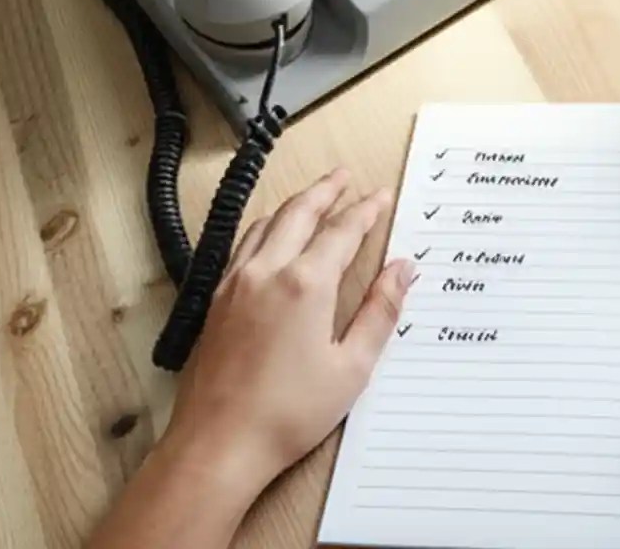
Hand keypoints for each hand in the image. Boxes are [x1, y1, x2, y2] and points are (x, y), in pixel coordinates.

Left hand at [164, 168, 415, 487]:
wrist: (219, 443)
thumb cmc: (288, 413)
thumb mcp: (352, 367)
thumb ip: (380, 311)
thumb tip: (402, 270)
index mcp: (305, 284)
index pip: (342, 231)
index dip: (366, 210)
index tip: (381, 196)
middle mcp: (266, 273)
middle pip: (300, 213)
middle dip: (326, 190)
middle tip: (345, 177)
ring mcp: (235, 285)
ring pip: (266, 224)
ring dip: (294, 204)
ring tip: (312, 197)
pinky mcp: (216, 302)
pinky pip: (243, 246)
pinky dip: (265, 227)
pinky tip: (270, 236)